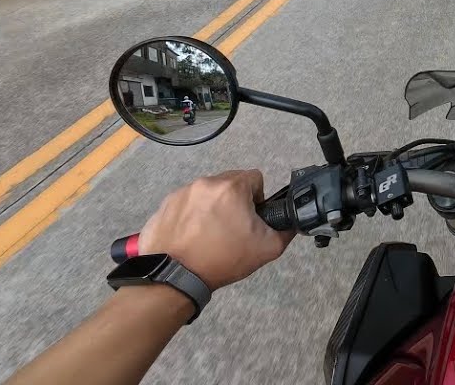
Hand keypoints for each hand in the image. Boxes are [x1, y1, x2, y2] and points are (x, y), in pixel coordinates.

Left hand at [138, 170, 292, 288]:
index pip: (255, 178)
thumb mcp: (267, 249)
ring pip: (206, 193)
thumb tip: (290, 222)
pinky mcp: (164, 205)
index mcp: (231, 187)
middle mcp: (205, 183)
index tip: (251, 218)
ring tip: (209, 234)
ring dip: (212, 207)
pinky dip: (191, 215)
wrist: (175, 277)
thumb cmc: (222, 260)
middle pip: (229, 182)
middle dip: (235, 201)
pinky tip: (190, 237)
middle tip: (232, 228)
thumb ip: (286, 230)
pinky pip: (185, 204)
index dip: (259, 198)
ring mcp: (181, 193)